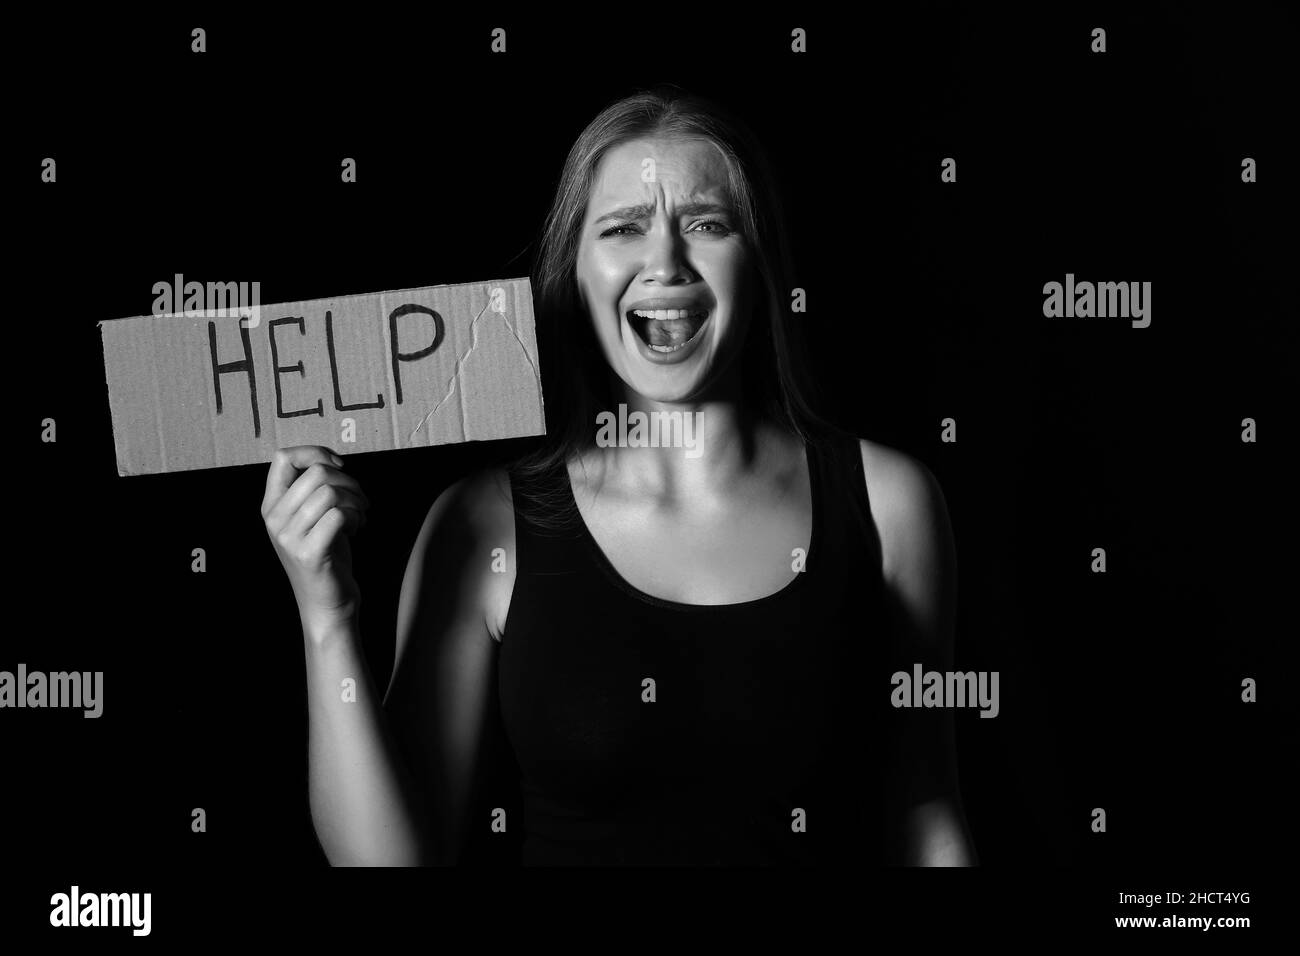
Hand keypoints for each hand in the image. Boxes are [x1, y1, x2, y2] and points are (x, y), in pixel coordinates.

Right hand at [261, 445, 370, 634]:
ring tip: (360, 516)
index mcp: (271, 506)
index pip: (282, 457)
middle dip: (348, 480)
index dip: (315, 453)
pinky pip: (339, 515)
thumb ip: (312, 490)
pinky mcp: (309, 553)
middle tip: (360, 500)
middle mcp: (274, 520)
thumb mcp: (311, 518)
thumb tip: (330, 460)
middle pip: (316, 472)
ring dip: (356, 500)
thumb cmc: (326, 556)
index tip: (339, 467)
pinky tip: (357, 530)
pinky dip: (357, 517)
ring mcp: (289, 538)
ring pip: (330, 493)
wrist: (326, 604)